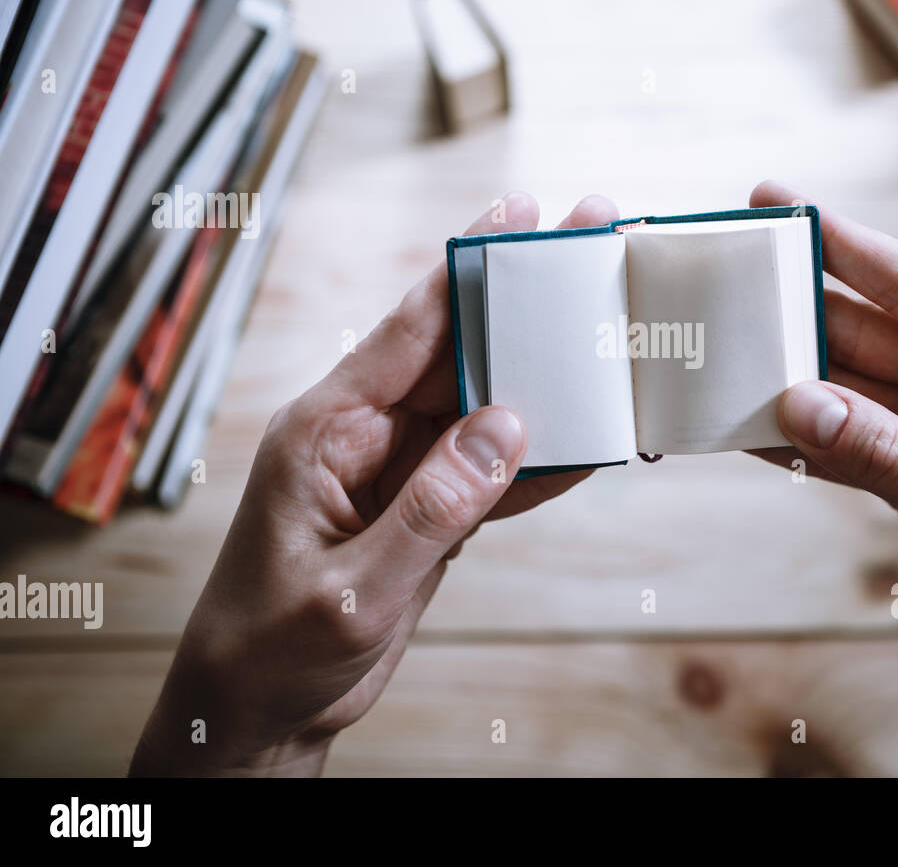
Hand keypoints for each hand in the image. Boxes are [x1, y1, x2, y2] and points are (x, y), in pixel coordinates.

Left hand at [130, 192, 619, 775]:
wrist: (262, 711)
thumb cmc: (275, 647)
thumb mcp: (352, 587)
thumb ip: (431, 507)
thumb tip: (508, 426)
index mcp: (326, 431)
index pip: (407, 331)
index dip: (467, 269)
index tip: (519, 213)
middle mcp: (366, 436)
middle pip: (459, 355)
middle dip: (525, 307)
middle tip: (590, 251)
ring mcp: (402, 473)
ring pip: (486, 411)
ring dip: (545, 382)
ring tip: (608, 339)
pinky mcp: (429, 512)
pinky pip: (494, 474)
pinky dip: (542, 464)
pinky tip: (592, 443)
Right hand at [752, 180, 897, 775]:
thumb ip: (893, 458)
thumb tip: (799, 407)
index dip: (840, 242)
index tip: (776, 204)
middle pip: (865, 337)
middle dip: (795, 319)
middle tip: (720, 299)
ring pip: (848, 396)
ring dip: (788, 387)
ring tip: (716, 366)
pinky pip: (851, 451)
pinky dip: (804, 447)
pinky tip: (751, 434)